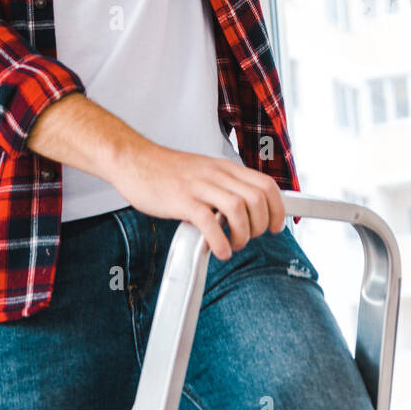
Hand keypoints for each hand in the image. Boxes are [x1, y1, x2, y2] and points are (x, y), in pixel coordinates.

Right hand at [111, 143, 285, 259]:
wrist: (132, 160)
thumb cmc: (164, 170)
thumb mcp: (201, 170)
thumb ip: (222, 186)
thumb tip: (242, 209)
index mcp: (223, 167)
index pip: (265, 184)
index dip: (278, 208)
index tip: (276, 226)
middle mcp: (215, 174)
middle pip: (257, 198)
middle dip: (262, 225)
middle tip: (250, 237)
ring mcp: (199, 186)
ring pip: (239, 209)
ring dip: (242, 235)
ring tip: (234, 245)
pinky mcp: (182, 200)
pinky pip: (210, 222)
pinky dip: (220, 242)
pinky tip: (219, 250)